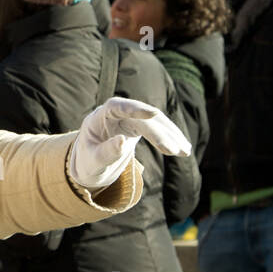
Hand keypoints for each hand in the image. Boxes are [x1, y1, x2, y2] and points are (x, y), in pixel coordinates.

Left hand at [69, 96, 191, 192]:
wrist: (90, 165)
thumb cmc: (87, 164)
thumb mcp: (93, 162)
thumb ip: (105, 153)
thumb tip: (122, 142)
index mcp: (98, 117)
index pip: (116, 106)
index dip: (134, 108)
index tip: (152, 113)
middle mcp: (115, 114)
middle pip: (141, 118)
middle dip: (159, 133)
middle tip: (174, 150)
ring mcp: (128, 118)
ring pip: (153, 122)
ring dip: (170, 135)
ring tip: (185, 151)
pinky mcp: (138, 126)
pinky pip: (157, 129)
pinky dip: (169, 139)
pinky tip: (183, 149)